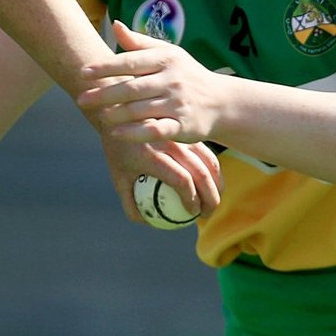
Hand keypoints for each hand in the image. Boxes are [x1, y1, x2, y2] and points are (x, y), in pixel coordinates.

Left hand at [77, 21, 224, 144]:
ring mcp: (178, 103)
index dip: (105, 67)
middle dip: (104, 94)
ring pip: (140, 110)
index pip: (130, 62)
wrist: (222, 102)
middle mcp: (171, 80)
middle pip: (131, 88)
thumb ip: (138, 42)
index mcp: (165, 59)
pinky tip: (117, 134)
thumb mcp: (168, 53)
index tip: (84, 73)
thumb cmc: (186, 74)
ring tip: (98, 116)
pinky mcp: (184, 125)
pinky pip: (156, 130)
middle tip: (81, 99)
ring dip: (116, 114)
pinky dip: (135, 133)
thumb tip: (115, 24)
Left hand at [98, 135, 221, 223]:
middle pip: (200, 173)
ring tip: (213, 202)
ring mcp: (181, 138)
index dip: (190, 199)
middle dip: (210, 198)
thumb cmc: (118, 150)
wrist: (121, 114)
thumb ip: (130, 202)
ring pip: (209, 162)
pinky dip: (215, 171)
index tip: (191, 213)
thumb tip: (147, 222)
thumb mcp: (118, 176)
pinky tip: (214, 185)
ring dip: (217, 185)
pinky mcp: (187, 134)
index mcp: (151, 156)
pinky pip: (208, 154)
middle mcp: (169, 145)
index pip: (181, 180)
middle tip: (206, 215)